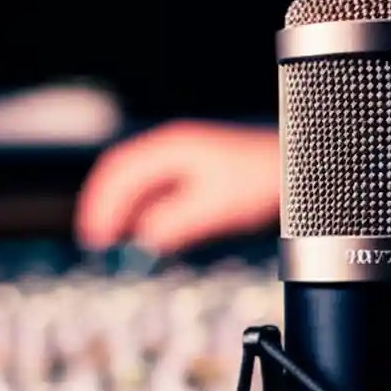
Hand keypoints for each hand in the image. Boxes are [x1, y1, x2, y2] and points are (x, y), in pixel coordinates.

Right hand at [76, 120, 278, 253]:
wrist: (295, 171)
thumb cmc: (261, 181)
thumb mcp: (213, 208)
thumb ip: (174, 223)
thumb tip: (144, 240)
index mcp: (171, 149)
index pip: (119, 174)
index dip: (101, 206)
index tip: (95, 236)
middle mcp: (172, 149)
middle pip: (120, 174)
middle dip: (104, 207)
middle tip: (95, 241)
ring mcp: (182, 159)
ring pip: (136, 183)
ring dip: (122, 211)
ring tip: (115, 240)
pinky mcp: (193, 173)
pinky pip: (154, 190)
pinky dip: (141, 211)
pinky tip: (145, 232)